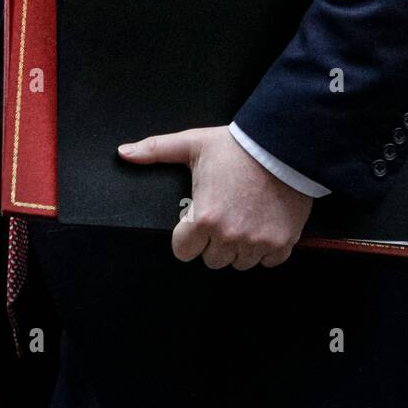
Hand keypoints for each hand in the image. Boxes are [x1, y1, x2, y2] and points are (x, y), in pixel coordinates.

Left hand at [117, 125, 312, 268]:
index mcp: (204, 218)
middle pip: (212, 260)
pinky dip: (266, 249)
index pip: (183, 251)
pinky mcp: (282, 243)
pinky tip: (263, 225)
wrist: (284, 144)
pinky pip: (268, 262)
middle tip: (223, 216)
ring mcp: (258, 242)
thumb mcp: (193, 144)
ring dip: (239, 247)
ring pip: (239, 263)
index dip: (187, 236)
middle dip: (214, 242)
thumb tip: (124, 152)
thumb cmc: (236, 147)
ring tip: (244, 219)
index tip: (196, 221)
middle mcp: (230, 236)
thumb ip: (156, 150)